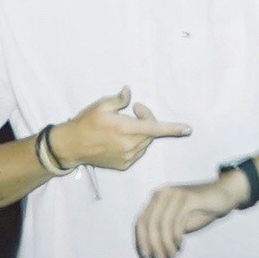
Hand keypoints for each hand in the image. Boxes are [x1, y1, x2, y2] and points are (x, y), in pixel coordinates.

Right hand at [44, 90, 181, 175]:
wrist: (71, 146)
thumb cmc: (85, 123)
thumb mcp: (100, 105)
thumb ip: (119, 99)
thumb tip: (129, 93)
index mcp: (125, 128)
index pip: (155, 128)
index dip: (173, 129)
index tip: (188, 129)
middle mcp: (128, 145)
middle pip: (151, 133)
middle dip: (147, 119)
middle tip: (134, 109)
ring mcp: (126, 157)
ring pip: (145, 143)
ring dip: (142, 132)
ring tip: (125, 124)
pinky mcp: (123, 165)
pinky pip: (137, 152)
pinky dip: (135, 143)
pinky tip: (120, 138)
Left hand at [130, 173, 245, 257]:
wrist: (223, 194)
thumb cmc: (199, 209)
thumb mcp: (177, 220)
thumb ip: (164, 229)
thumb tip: (152, 250)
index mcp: (156, 198)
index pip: (141, 221)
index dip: (141, 241)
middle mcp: (162, 193)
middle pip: (149, 224)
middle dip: (153, 246)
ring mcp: (175, 194)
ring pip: (162, 225)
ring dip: (165, 245)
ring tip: (171, 257)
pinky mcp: (189, 198)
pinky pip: (177, 222)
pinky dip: (176, 238)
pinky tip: (180, 246)